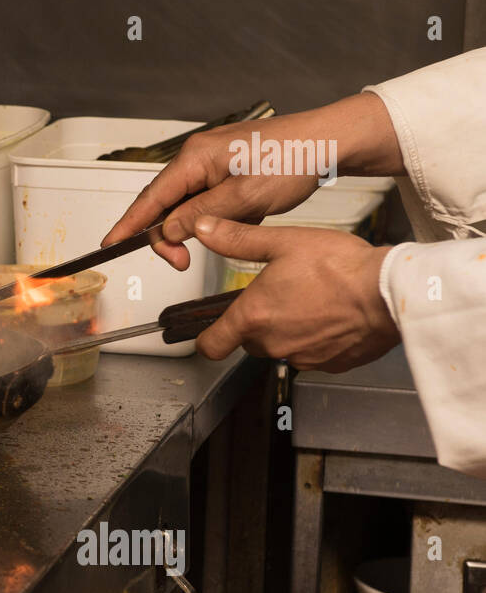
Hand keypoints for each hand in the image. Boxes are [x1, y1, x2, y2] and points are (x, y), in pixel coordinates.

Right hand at [101, 93, 400, 270]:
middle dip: (167, 235)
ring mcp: (211, 161)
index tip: (111, 244)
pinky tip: (238, 218)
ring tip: (218, 238)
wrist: (329, 141)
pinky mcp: (226, 168)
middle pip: (164, 202)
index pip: (151, 198)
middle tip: (181, 261)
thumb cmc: (292, 159)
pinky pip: (207, 198)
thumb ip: (200, 217)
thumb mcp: (244, 198)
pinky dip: (213, 216)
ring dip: (195, 226)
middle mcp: (196, 156)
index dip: (129, 224)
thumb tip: (167, 232)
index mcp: (194, 158)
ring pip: (187, 203)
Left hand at [192, 216, 399, 372]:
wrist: (389, 292)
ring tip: (310, 301)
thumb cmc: (340, 268)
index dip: (208, 338)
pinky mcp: (331, 364)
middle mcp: (273, 343)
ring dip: (287, 329)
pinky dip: (316, 338)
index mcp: (253, 317)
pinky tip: (331, 315)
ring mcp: (303, 357)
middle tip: (277, 296)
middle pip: (249, 342)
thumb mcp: (282, 242)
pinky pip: (313, 354)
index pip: (211, 345)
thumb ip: (237, 239)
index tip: (210, 329)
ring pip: (281, 347)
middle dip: (256, 322)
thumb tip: (204, 228)